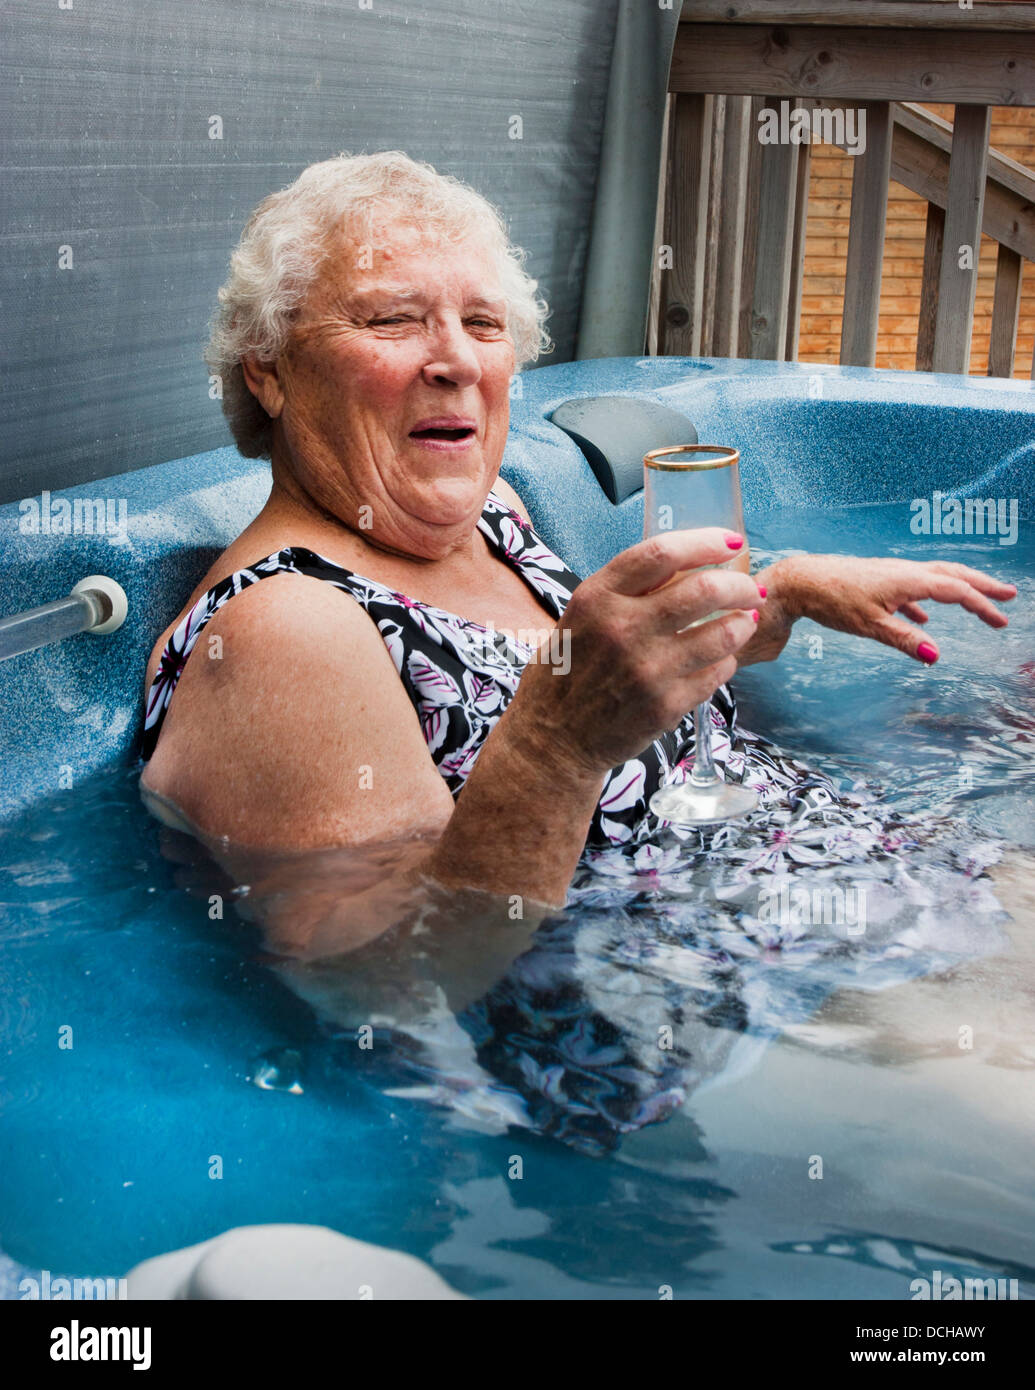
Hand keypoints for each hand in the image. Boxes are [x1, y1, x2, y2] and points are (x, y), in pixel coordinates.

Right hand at [507, 527, 765, 775]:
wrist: (553, 737)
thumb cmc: (569, 671)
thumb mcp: (582, 617)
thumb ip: (627, 591)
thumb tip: (688, 566)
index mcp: (598, 597)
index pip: (662, 553)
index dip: (707, 541)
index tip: (732, 542)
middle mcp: (622, 629)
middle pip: (704, 590)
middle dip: (741, 586)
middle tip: (752, 590)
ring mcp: (647, 670)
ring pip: (723, 633)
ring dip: (743, 624)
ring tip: (744, 622)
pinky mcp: (665, 705)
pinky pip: (717, 673)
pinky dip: (725, 662)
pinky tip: (717, 660)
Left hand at [766, 553, 1016, 662]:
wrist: (801, 581)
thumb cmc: (833, 600)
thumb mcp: (870, 625)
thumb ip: (904, 640)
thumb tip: (935, 655)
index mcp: (909, 580)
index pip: (956, 591)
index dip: (982, 605)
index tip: (1002, 620)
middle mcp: (905, 571)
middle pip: (953, 575)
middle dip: (982, 586)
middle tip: (1009, 596)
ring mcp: (891, 574)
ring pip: (934, 578)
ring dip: (959, 589)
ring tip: (978, 601)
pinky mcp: (877, 581)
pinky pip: (910, 590)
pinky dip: (925, 602)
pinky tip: (923, 620)